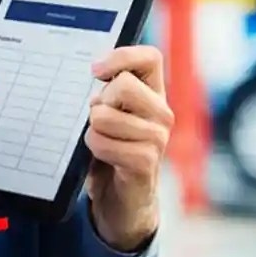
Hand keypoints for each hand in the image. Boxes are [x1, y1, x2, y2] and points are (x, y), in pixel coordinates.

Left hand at [84, 46, 173, 251]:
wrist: (121, 200)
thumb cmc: (111, 149)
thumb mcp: (108, 113)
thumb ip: (106, 91)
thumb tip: (97, 70)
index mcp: (153, 93)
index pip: (150, 57)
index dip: (122, 56)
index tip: (97, 72)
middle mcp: (162, 113)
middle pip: (124, 85)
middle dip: (100, 102)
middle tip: (101, 121)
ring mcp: (158, 138)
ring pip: (106, 116)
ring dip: (93, 130)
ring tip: (104, 141)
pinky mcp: (146, 162)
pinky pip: (104, 143)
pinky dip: (95, 149)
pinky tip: (105, 159)